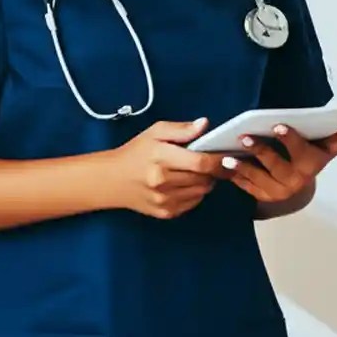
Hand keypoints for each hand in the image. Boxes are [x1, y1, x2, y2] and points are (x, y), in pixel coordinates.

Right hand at [106, 118, 230, 219]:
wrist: (111, 180)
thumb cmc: (135, 153)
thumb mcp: (154, 133)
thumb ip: (180, 129)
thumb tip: (204, 124)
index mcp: (160, 158)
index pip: (201, 162)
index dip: (218, 160)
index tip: (225, 156)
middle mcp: (162, 181)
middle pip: (205, 178)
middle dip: (212, 170)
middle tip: (207, 162)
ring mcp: (164, 199)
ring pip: (202, 191)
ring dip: (204, 181)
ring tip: (193, 172)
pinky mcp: (166, 212)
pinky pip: (193, 202)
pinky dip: (194, 193)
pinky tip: (183, 184)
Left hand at [225, 124, 336, 203]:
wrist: (296, 186)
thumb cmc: (307, 159)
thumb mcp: (322, 150)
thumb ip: (334, 139)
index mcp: (310, 166)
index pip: (301, 151)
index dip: (290, 139)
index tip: (277, 125)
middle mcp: (295, 181)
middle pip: (276, 165)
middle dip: (260, 151)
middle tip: (243, 137)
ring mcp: (277, 191)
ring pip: (258, 178)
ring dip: (241, 167)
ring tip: (226, 157)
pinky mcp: (262, 197)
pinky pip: (246, 187)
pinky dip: (234, 176)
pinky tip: (222, 167)